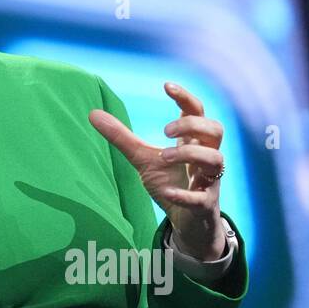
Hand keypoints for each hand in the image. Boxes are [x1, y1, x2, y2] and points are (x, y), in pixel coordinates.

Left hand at [88, 81, 227, 260]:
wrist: (187, 222)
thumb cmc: (170, 183)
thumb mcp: (142, 158)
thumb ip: (122, 138)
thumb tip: (92, 114)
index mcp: (192, 142)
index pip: (197, 111)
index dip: (185, 97)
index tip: (165, 86)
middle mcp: (205, 157)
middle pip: (215, 130)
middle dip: (192, 125)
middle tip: (165, 131)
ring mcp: (209, 181)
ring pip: (216, 159)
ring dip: (190, 155)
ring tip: (163, 157)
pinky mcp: (206, 205)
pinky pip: (202, 198)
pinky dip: (186, 195)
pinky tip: (168, 193)